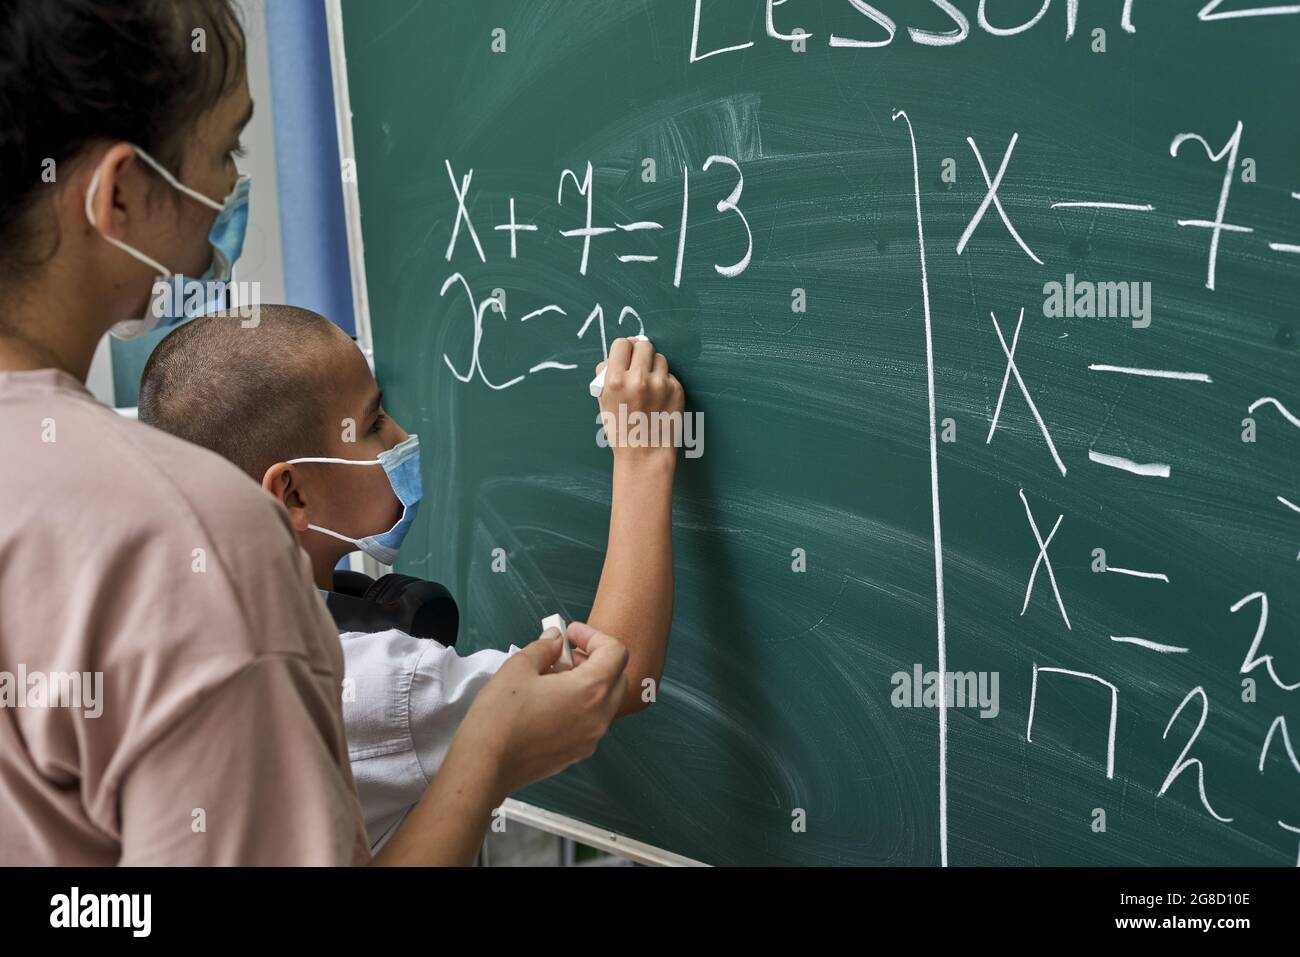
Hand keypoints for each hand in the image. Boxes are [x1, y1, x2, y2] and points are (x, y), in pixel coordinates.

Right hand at [457, 623, 628, 797]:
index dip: (594, 636)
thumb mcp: (518, 668)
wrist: (485, 767)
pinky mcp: (576, 753)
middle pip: (616, 677)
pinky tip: (547, 702)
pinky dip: (579, 704)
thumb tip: (555, 640)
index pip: (616, 653)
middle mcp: (599, 717)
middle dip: (593, 659)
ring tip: (550, 678)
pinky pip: (590, 721)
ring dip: (586, 682)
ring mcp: (590, 739)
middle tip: (562, 654)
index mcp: (591, 691)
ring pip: (604, 701)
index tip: (570, 634)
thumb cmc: (500, 718)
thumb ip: (544, 648)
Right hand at [595, 337, 684, 467]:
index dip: (623, 349)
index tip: (625, 355)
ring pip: (659, 357)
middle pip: (643, 344)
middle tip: (638, 365)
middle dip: (640, 353)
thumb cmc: (621, 430)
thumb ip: (607, 376)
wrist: (644, 454)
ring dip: (654, 366)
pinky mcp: (676, 390)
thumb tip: (614, 356)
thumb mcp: (603, 402)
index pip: (621, 344)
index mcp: (616, 381)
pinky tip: (659, 397)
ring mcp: (660, 384)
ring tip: (649, 384)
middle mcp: (638, 379)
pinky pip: (669, 374)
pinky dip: (664, 381)